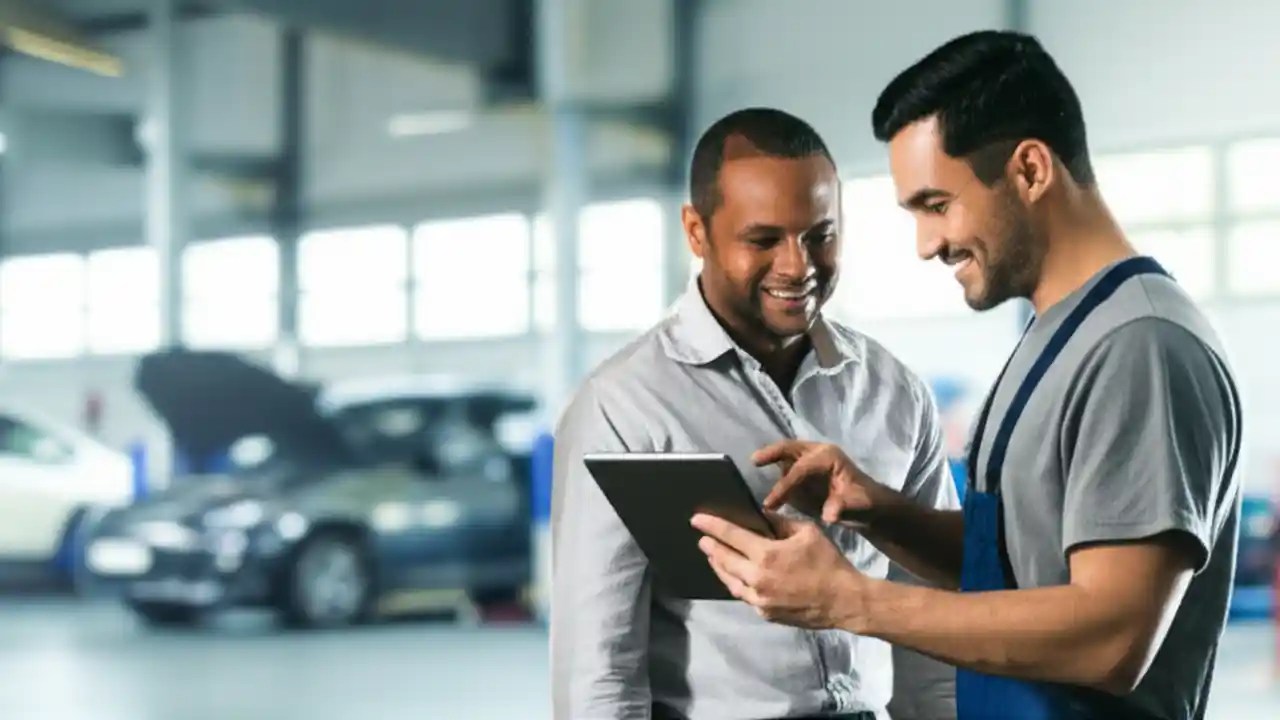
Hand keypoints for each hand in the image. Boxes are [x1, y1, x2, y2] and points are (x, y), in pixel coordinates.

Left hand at [690, 511, 865, 629]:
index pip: (731, 536)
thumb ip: (779, 522)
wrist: (844, 601)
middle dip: (710, 547)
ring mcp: (760, 599)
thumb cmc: (828, 562)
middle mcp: (757, 578)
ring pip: (730, 581)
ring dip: (719, 567)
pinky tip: (734, 576)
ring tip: (712, 556)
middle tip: (702, 539)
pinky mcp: (765, 613)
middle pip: (724, 560)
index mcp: (767, 555)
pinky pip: (744, 596)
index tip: (696, 519)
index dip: (712, 526)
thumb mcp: (807, 532)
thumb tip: (760, 515)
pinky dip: (735, 583)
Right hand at [754, 440, 884, 525]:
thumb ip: (842, 507)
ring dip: (768, 464)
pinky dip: (772, 477)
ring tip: (748, 479)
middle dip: (770, 453)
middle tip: (753, 461)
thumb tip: (829, 514)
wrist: (869, 507)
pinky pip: (783, 471)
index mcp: (828, 457)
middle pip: (788, 448)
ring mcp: (807, 462)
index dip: (785, 485)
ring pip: (783, 457)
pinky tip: (761, 490)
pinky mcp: (802, 474)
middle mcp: (815, 454)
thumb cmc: (866, 502)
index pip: (800, 468)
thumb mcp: (858, 505)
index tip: (771, 503)